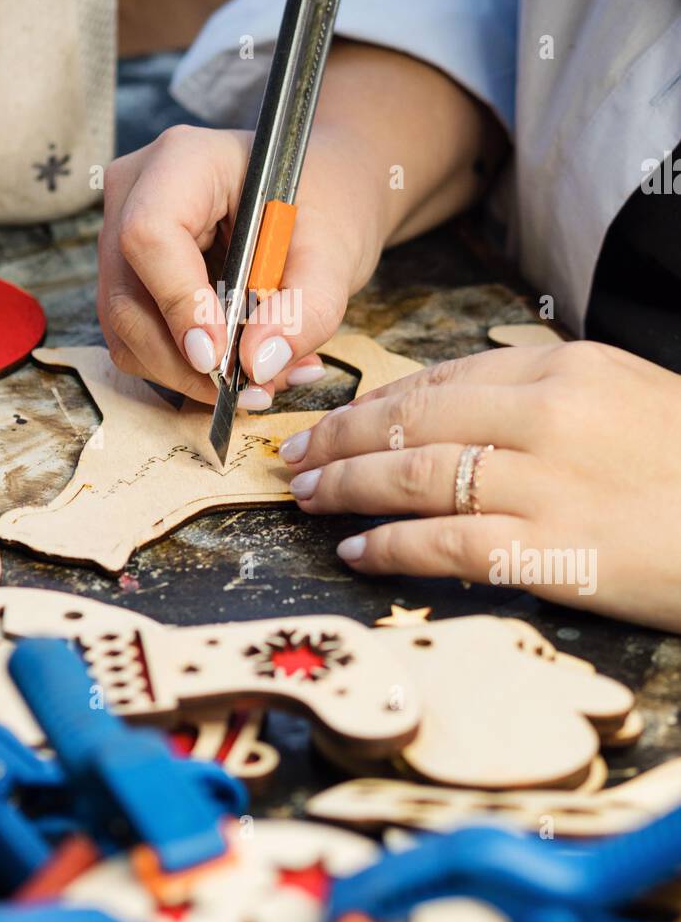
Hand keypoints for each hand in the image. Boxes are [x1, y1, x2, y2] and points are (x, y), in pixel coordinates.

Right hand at [97, 123, 386, 403]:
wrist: (324, 192)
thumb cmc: (329, 204)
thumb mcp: (337, 253)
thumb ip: (306, 309)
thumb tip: (257, 364)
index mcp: (185, 160)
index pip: (150, 235)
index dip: (180, 303)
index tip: (221, 357)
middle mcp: (135, 191)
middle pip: (126, 295)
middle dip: (186, 360)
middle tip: (257, 389)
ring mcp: (120, 231)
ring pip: (125, 328)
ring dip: (189, 373)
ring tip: (264, 377)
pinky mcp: (128, 272)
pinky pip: (136, 336)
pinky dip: (185, 367)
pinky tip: (242, 364)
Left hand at [278, 340, 680, 630]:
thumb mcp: (628, 397)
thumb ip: (546, 395)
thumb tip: (463, 406)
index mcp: (566, 369)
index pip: (440, 378)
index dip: (373, 401)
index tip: (336, 416)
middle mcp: (546, 416)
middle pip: (412, 421)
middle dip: (340, 437)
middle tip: (294, 453)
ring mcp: (546, 484)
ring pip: (414, 477)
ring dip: (347, 486)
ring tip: (307, 495)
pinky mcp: (552, 552)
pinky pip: (446, 543)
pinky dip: (390, 544)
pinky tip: (357, 548)